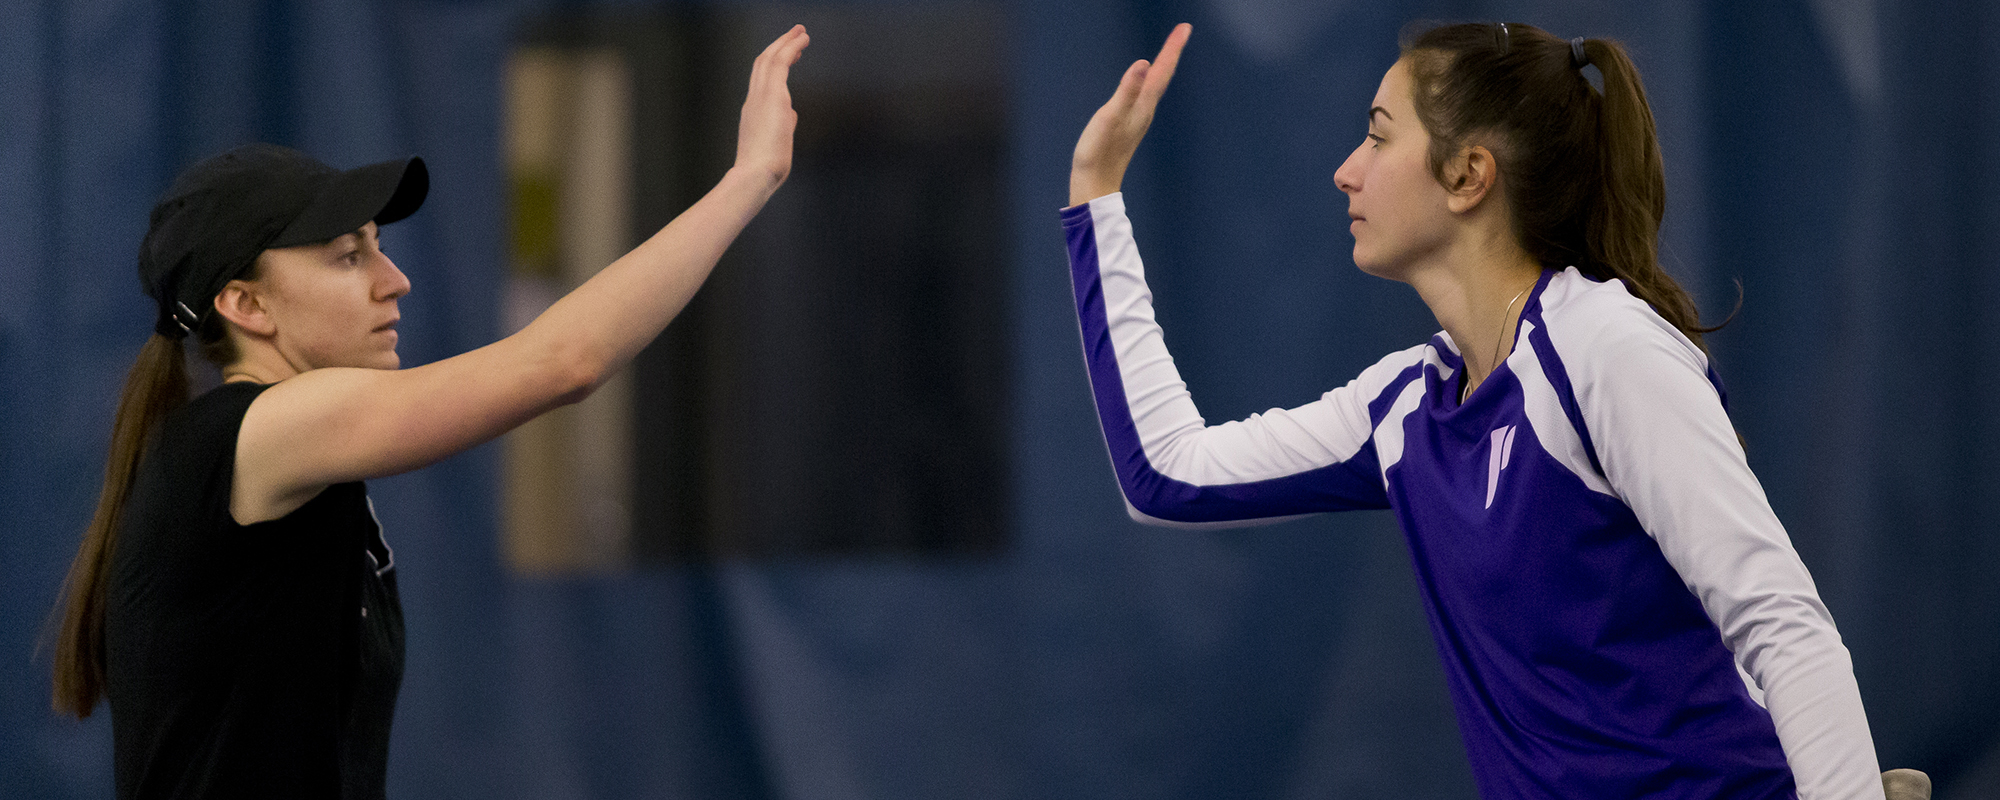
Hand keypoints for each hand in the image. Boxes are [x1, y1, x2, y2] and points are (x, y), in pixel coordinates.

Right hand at [735, 24, 809, 188]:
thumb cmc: (766, 168)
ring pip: (770, 58)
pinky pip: (780, 63)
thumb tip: (791, 115)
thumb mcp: (776, 142)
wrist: (756, 175)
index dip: (775, 64)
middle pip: (763, 63)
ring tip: (802, 32)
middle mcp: (754, 99)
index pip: (762, 80)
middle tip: (795, 34)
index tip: (790, 54)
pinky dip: (791, 48)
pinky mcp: (772, 96)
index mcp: (753, 111)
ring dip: (787, 42)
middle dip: (780, 46)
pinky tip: (802, 41)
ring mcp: (761, 96)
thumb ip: (783, 125)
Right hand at [1070, 23, 1189, 206]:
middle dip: (1172, 51)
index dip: (1172, 48)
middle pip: (1163, 75)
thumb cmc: (1098, 154)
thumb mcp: (1109, 118)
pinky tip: (1147, 83)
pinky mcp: (1129, 125)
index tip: (1185, 27)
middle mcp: (1145, 110)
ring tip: (1170, 50)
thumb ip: (1127, 90)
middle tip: (1182, 31)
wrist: (1095, 186)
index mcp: (1143, 106)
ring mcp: (1138, 119)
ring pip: (1157, 85)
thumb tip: (1144, 63)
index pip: (1162, 71)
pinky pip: (1146, 95)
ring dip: (1164, 65)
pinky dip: (1151, 81)